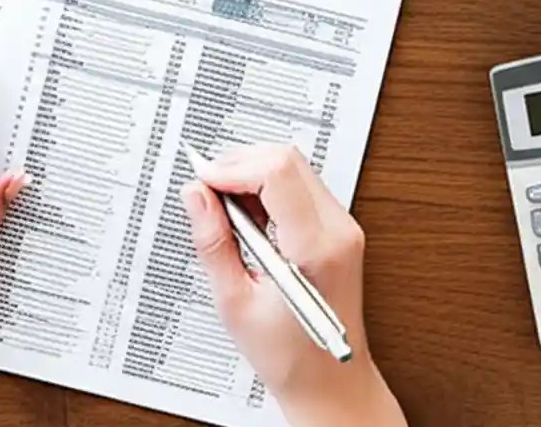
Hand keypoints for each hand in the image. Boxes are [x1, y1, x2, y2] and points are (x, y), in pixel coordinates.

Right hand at [182, 145, 405, 426]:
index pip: (277, 172)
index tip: (202, 183)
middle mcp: (338, 230)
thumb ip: (213, 242)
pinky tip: (249, 222)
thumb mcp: (235, 302)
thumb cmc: (290, 355)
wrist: (330, 380)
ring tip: (227, 216)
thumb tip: (196, 196)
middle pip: (286, 159)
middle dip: (238, 165)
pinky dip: (267, 190)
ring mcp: (343, 227)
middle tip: (206, 194)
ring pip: (293, 166)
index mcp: (315, 249)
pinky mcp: (339, 228)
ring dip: (252, 176)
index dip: (232, 168)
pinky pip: (300, 186)